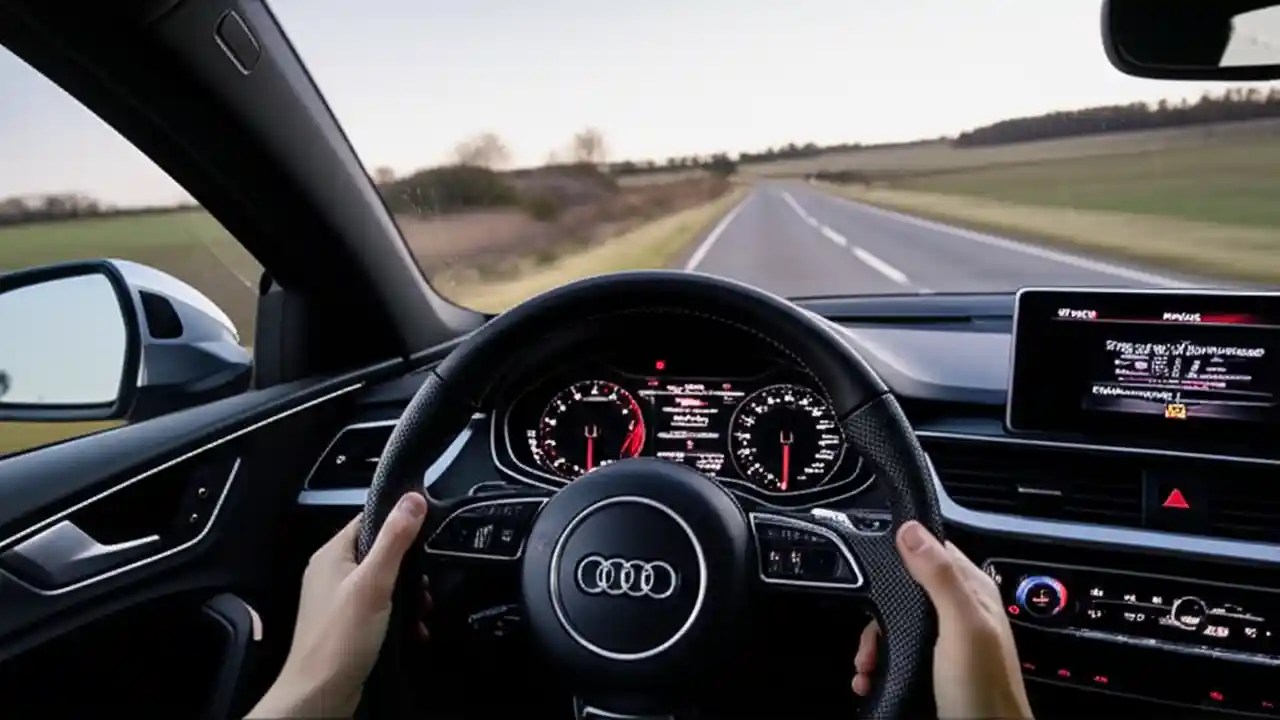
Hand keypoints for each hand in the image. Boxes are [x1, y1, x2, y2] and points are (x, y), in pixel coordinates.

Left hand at [248, 493, 428, 718]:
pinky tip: (412, 628)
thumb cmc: (340, 638)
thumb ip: (395, 539)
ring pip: (383, 582)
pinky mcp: (347, 623)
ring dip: (408, 595)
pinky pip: (379, 607)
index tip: (426, 534)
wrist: (319, 694)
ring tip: (421, 611)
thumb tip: (413, 499)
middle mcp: (331, 573)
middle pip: (380, 552)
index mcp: (331, 554)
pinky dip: (398, 615)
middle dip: (409, 568)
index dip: (399, 523)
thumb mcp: (374, 582)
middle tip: (424, 585)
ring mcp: (338, 599)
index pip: (370, 519)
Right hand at [851, 521, 1032, 719]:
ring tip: (867, 665)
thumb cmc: (984, 692)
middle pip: (905, 588)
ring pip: (896, 621)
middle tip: (869, 638)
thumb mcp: (961, 626)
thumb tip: (911, 530)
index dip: (900, 555)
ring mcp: (947, 638)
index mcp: (972, 590)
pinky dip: (879, 661)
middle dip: (878, 612)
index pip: (932, 549)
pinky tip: (872, 675)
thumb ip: (939, 577)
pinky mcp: (934, 663)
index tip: (872, 573)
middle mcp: (960, 609)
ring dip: (875, 641)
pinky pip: (897, 649)